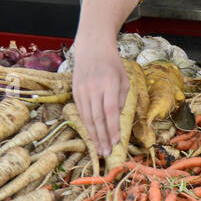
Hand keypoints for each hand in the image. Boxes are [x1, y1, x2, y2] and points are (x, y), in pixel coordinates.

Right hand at [71, 38, 128, 157]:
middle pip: (98, 117)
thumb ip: (122, 99)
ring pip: (88, 117)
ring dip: (94, 135)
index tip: (116, 141)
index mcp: (110, 83)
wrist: (92, 48)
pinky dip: (87, 126)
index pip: (110, 110)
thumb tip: (116, 118)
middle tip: (107, 153)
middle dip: (103, 137)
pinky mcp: (75, 92)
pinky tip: (92, 136)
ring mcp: (83, 90)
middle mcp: (94, 88)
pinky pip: (81, 113)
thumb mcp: (124, 78)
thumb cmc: (112, 64)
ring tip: (100, 149)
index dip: (113, 127)